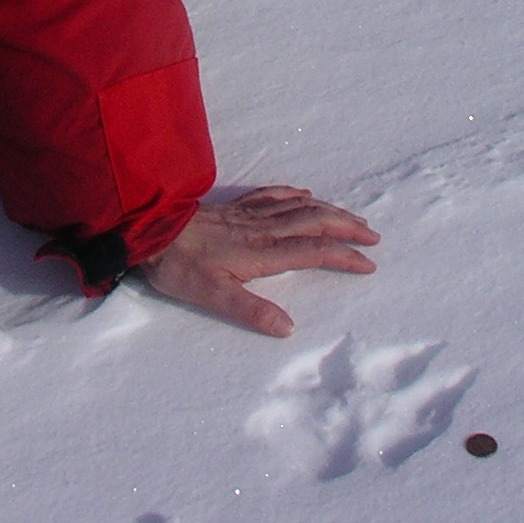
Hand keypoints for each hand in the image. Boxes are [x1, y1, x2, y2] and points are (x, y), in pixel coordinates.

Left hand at [140, 186, 379, 336]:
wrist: (149, 229)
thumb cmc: (179, 267)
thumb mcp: (212, 297)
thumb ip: (251, 311)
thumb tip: (288, 328)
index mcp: (262, 252)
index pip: (314, 251)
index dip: (343, 256)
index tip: (368, 264)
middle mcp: (262, 228)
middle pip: (314, 222)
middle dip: (347, 227)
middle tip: (373, 235)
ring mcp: (249, 214)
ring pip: (299, 207)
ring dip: (329, 211)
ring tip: (351, 216)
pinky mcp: (235, 207)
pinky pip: (273, 195)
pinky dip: (295, 195)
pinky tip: (305, 194)